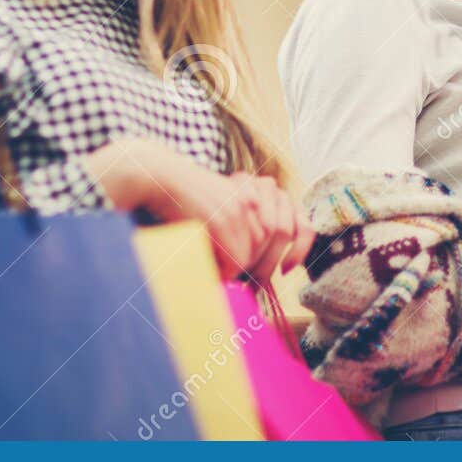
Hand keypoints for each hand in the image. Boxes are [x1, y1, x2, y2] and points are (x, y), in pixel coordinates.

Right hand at [86, 138, 314, 281]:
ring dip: (237, 267)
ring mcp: (244, 207)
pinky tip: (208, 261)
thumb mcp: (228, 205)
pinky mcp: (227, 221)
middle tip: (248, 281)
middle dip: (263, 268)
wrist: (160, 179)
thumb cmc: (190, 199)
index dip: (300, 250)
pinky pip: (236, 261)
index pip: (300, 224)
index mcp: (264, 189)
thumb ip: (249, 226)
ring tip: (217, 263)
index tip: (288, 268)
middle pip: (275, 245)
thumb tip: (264, 266)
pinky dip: (223, 269)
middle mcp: (259, 194)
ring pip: (255, 256)